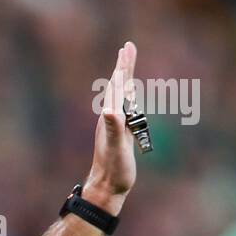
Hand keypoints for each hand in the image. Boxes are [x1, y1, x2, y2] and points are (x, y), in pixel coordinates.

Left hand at [84, 40, 138, 213]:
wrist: (106, 188)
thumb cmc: (113, 170)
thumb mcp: (115, 148)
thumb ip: (113, 128)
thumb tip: (109, 109)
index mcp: (110, 117)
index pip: (118, 86)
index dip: (123, 66)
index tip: (127, 47)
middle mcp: (110, 119)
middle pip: (118, 87)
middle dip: (124, 66)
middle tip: (127, 47)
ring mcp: (115, 126)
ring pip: (121, 97)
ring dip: (125, 79)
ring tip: (127, 65)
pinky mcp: (120, 135)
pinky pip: (125, 110)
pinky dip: (129, 99)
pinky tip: (129, 98)